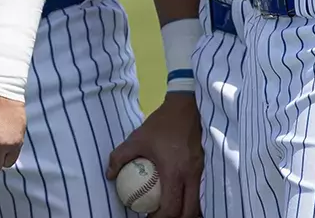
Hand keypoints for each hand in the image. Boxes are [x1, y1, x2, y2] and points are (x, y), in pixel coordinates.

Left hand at [107, 93, 203, 216]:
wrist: (186, 108)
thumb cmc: (161, 124)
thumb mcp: (136, 139)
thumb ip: (119, 157)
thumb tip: (109, 175)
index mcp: (175, 171)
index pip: (171, 207)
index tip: (147, 216)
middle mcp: (191, 175)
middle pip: (189, 212)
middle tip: (158, 216)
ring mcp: (201, 173)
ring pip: (198, 204)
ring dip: (184, 211)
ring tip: (168, 209)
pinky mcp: (204, 168)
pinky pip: (200, 193)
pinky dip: (190, 201)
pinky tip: (178, 196)